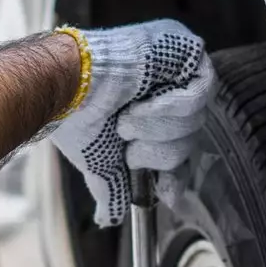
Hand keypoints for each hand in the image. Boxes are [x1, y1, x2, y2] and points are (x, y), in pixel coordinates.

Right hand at [50, 20, 214, 226]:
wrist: (66, 86)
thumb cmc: (75, 115)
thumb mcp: (100, 160)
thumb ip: (113, 186)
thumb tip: (107, 219)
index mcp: (150, 107)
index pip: (181, 144)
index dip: (175, 171)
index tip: (166, 193)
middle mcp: (168, 86)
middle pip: (190, 135)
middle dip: (156, 150)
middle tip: (127, 141)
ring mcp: (179, 65)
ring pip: (196, 117)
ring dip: (157, 129)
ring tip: (127, 121)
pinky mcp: (185, 48)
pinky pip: (199, 92)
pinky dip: (168, 109)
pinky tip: (139, 106)